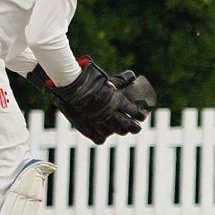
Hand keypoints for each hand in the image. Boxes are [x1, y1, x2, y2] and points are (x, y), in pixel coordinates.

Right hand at [37, 61, 154, 142]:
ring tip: (124, 131)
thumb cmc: (91, 82)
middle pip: (128, 125)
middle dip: (134, 127)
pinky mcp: (90, 128)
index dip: (141, 115)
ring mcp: (101, 122)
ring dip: (122, 131)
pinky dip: (102, 137)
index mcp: (119, 101)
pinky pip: (100, 139)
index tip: (141, 116)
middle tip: (136, 127)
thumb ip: (122, 79)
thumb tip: (133, 75)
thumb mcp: (109, 80)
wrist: (73, 87)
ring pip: (117, 132)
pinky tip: (103, 135)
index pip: (136, 112)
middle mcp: (112, 113)